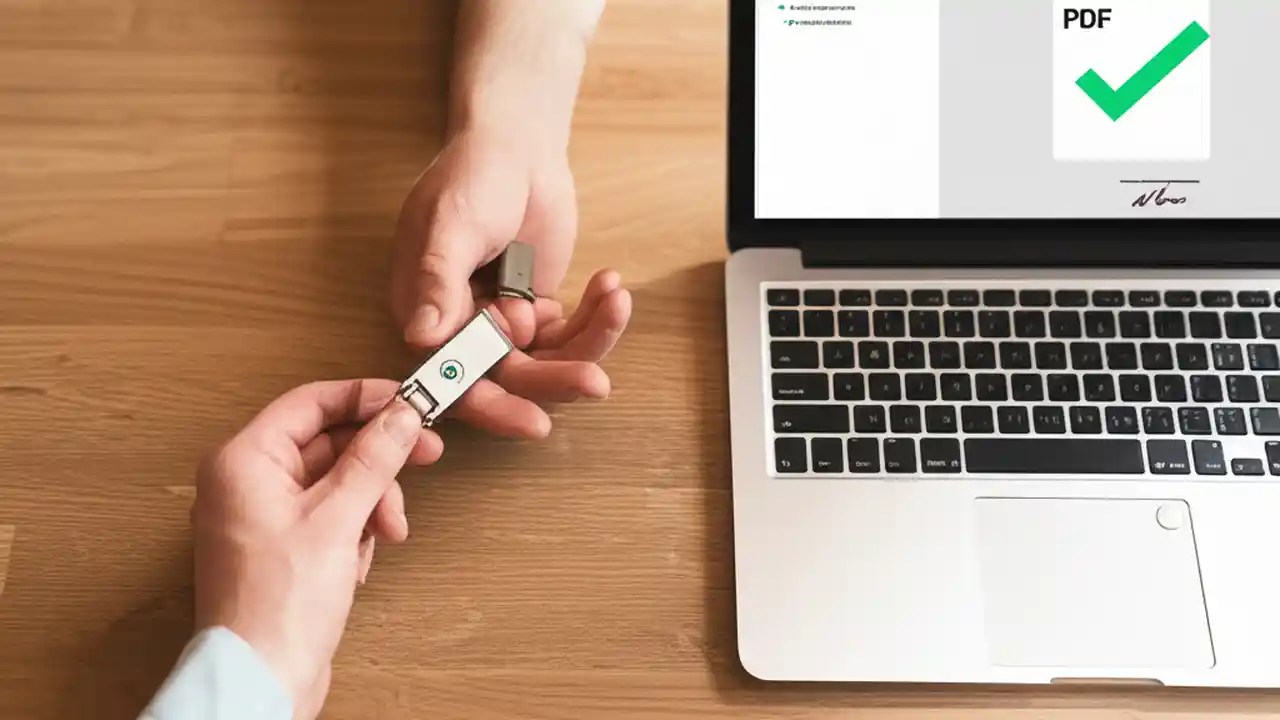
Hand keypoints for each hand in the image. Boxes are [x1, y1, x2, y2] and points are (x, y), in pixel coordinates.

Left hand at [191, 380, 440, 718]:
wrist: (262, 678)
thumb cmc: (275, 608)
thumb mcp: (338, 519)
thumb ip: (374, 459)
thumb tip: (401, 414)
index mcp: (243, 462)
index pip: (311, 403)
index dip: (365, 398)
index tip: (408, 401)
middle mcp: (247, 482)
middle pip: (329, 443)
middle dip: (378, 460)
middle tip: (422, 452)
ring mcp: (264, 515)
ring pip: (337, 481)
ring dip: (373, 500)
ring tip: (387, 530)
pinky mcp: (283, 545)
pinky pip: (331, 514)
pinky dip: (357, 527)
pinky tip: (361, 557)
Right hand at [390, 127, 631, 438]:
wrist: (515, 148)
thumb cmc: (471, 177)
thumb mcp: (449, 223)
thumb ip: (437, 279)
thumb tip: (421, 335)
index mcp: (428, 316)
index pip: (456, 378)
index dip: (492, 405)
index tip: (532, 422)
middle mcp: (465, 330)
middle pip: (509, 378)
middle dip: (554, 381)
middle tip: (594, 382)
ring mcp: (507, 324)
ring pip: (549, 361)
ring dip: (588, 343)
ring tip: (616, 303)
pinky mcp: (543, 311)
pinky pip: (574, 333)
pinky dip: (599, 316)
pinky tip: (611, 285)